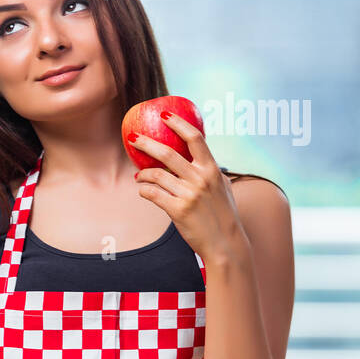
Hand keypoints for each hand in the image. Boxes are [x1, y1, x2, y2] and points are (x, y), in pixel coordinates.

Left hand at [132, 112, 248, 263]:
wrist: (226, 244)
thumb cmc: (223, 215)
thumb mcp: (222, 187)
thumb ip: (210, 171)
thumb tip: (197, 157)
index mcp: (212, 170)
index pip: (195, 138)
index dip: (178, 123)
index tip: (164, 115)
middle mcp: (200, 179)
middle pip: (167, 152)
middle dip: (146, 143)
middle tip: (133, 138)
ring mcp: (189, 194)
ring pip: (155, 175)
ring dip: (142, 174)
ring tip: (139, 176)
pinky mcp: (178, 210)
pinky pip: (152, 194)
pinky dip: (144, 190)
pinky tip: (143, 190)